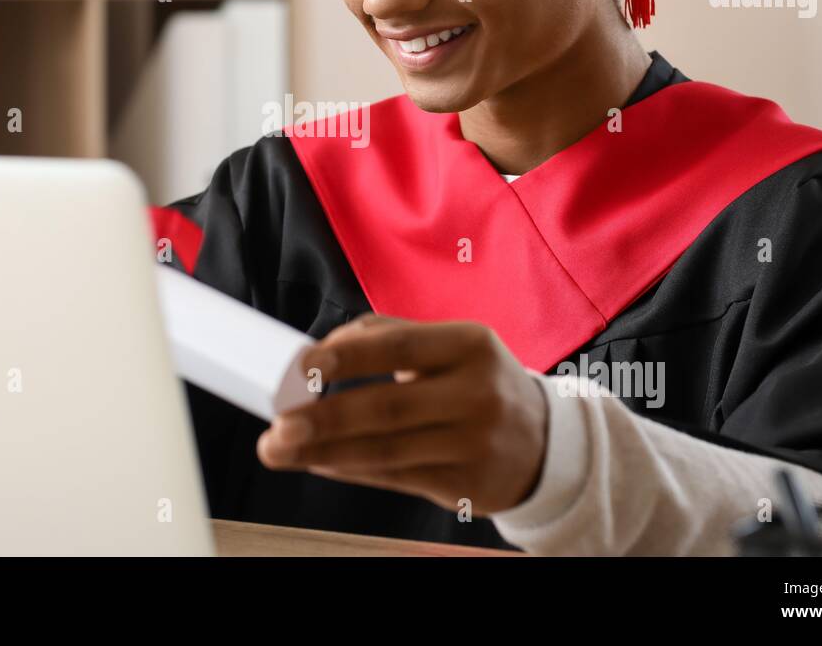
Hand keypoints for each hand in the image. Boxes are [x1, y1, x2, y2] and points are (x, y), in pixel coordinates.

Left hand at [256, 314, 548, 515]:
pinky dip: (351, 470)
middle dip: (324, 418)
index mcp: (470, 344)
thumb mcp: (451, 346)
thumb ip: (388, 337)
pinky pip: (396, 478)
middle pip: (387, 407)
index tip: (301, 366)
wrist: (543, 442)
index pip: (399, 347)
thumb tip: (322, 350)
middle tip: (277, 424)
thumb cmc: (477, 383)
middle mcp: (476, 393)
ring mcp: (474, 444)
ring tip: (280, 449)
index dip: (346, 357)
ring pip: (386, 450)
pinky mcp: (466, 485)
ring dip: (324, 452)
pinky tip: (319, 462)